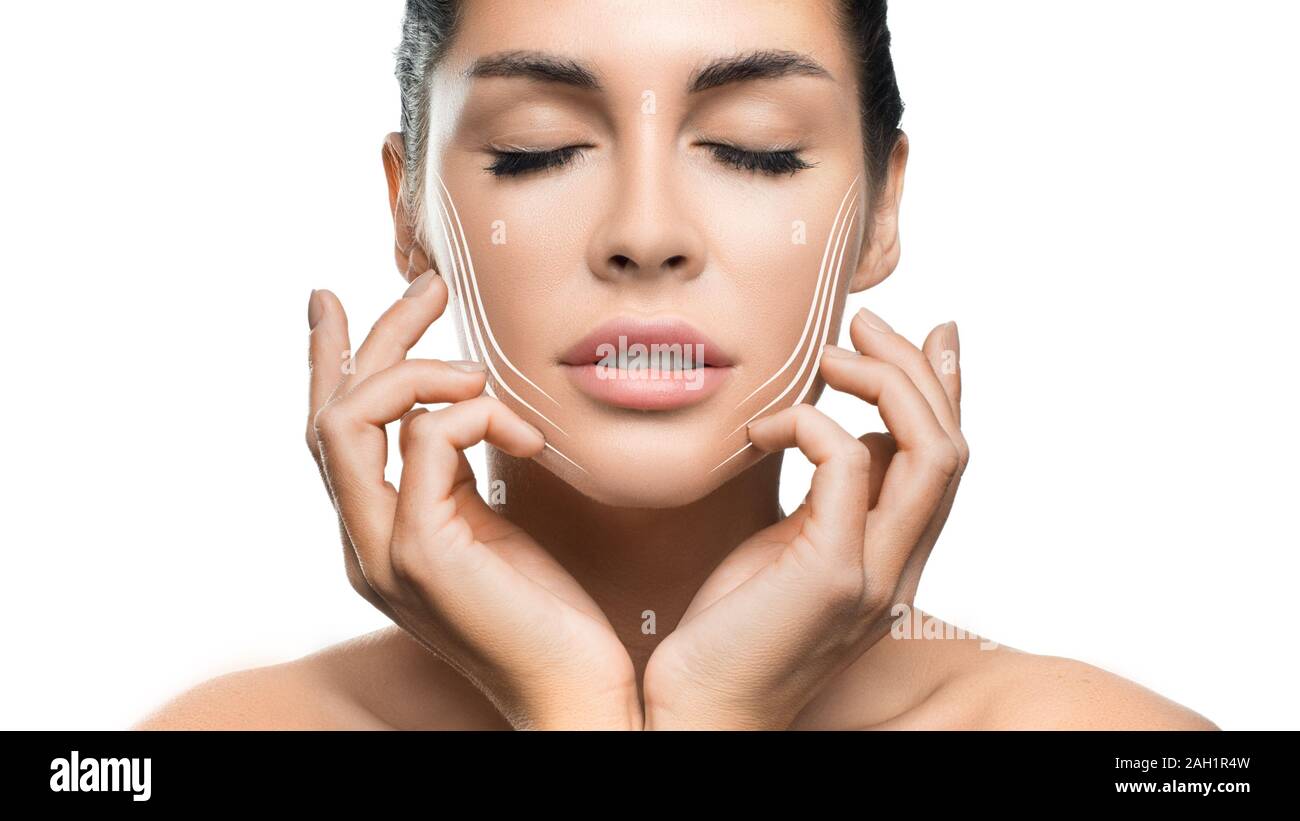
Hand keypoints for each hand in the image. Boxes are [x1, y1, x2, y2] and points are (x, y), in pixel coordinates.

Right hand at [305, 272, 640, 728]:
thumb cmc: (545, 614)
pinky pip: (427, 440)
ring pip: (351, 419)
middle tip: (428, 284)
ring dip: (424, 371)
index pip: (332, 436)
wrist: (572, 691)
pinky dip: (474, 413)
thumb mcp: (488, 528)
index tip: (332, 302)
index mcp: (377, 534)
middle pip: (330, 414)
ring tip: (485, 374)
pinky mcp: (421, 553)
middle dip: (375, 336)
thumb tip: (461, 410)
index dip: (328, 362)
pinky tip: (520, 433)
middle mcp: (364, 542)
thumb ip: (455, 477)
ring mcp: (382, 551)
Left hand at [642, 309, 967, 728]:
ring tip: (827, 356)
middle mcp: (902, 567)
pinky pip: (848, 462)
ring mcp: (876, 575)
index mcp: (896, 556)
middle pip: (953, 446)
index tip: (927, 330)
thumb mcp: (790, 544)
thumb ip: (827, 495)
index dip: (948, 389)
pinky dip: (809, 422)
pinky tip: (763, 430)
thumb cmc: (732, 628)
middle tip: (863, 321)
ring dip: (883, 382)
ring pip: (932, 452)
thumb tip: (836, 426)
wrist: (701, 709)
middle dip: (915, 369)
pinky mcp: (832, 576)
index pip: (948, 460)